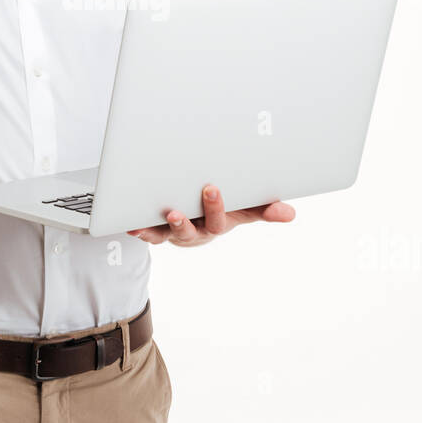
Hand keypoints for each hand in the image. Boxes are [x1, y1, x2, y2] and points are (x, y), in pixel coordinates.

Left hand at [127, 185, 295, 246]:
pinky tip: (131, 225)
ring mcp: (177, 233)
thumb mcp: (243, 208)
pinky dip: (140, 230)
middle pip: (195, 228)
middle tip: (194, 193)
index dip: (216, 207)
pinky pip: (149, 233)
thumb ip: (264, 209)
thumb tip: (290, 214)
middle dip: (192, 214)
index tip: (211, 187)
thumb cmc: (223, 210)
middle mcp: (197, 231)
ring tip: (168, 214)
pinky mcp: (159, 231)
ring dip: (167, 226)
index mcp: (218, 224)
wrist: (197, 219)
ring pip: (171, 234)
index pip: (220, 220)